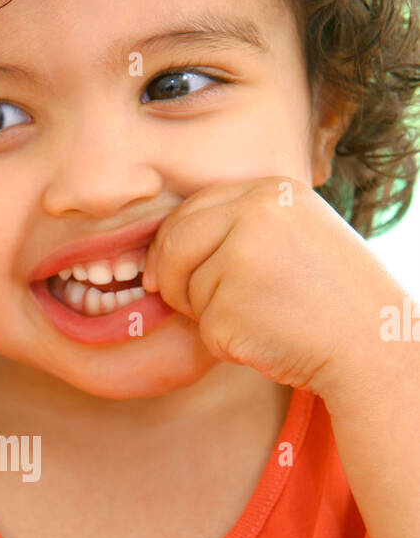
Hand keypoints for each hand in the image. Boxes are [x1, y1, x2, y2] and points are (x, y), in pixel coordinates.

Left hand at [141, 177, 395, 401]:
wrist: (371, 345)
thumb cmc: (332, 296)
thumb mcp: (296, 233)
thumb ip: (241, 225)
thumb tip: (168, 241)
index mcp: (270, 192)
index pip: (192, 208)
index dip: (172, 244)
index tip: (167, 270)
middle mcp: (254, 217)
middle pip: (176, 243)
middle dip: (172, 277)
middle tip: (188, 303)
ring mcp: (240, 262)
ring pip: (189, 289)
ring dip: (209, 314)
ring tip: (263, 318)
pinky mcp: (229, 311)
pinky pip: (204, 329)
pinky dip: (225, 342)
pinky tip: (266, 338)